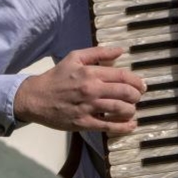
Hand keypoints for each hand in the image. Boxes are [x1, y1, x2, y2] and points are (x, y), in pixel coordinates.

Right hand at [13, 46, 146, 133]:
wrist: (35, 97)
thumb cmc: (56, 77)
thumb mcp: (75, 57)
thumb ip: (98, 53)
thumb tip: (120, 50)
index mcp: (91, 73)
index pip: (122, 76)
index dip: (137, 81)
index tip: (142, 85)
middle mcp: (92, 90)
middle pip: (125, 93)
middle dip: (137, 95)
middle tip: (138, 96)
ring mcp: (88, 108)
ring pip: (120, 109)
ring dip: (131, 109)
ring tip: (131, 109)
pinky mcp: (84, 123)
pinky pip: (109, 126)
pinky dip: (123, 127)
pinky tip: (131, 125)